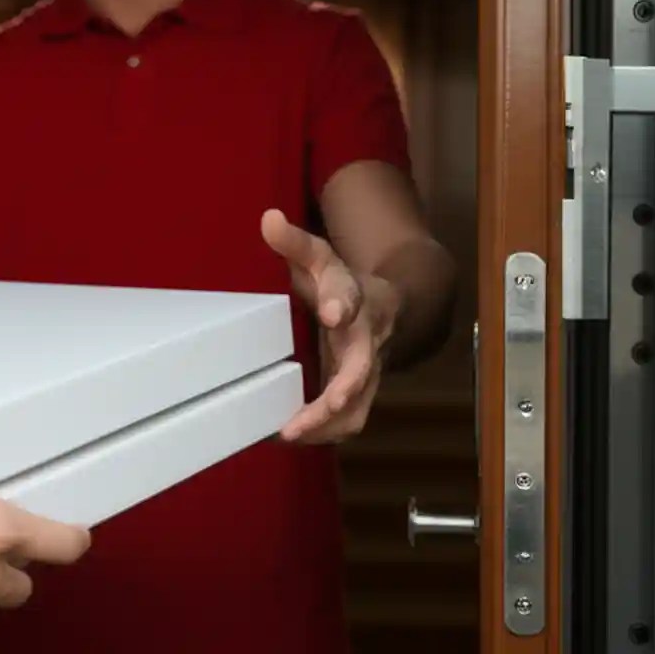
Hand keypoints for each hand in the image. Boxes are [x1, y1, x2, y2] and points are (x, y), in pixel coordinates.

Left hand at [260, 210, 400, 443]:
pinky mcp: (356, 395)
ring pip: (358, 407)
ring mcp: (365, 373)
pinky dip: (324, 432)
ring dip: (329, 424)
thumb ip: (295, 242)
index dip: (343, 302)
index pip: (352, 298)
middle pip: (362, 369)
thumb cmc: (341, 284)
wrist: (386, 308)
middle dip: (343, 389)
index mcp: (357, 300)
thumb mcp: (320, 258)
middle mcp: (367, 341)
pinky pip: (347, 421)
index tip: (333, 311)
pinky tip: (291, 437)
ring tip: (292, 434)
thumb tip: (268, 218)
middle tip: (319, 406)